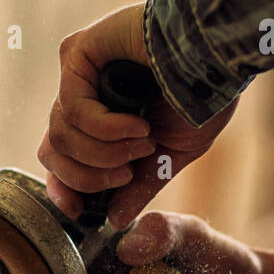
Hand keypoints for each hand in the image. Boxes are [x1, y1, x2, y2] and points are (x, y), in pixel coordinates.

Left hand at [37, 2, 237, 227]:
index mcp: (101, 118)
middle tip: (126, 175)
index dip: (63, 187)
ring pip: (60, 135)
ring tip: (143, 141)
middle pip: (52, 151)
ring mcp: (77, 73)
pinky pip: (72, 110)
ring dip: (104, 152)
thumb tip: (115, 221)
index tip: (77, 211)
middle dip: (87, 177)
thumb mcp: (173, 154)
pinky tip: (137, 124)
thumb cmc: (206, 94)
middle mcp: (83, 94)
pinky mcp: (76, 52)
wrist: (220, 53)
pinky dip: (105, 128)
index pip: (60, 157)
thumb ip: (140, 185)